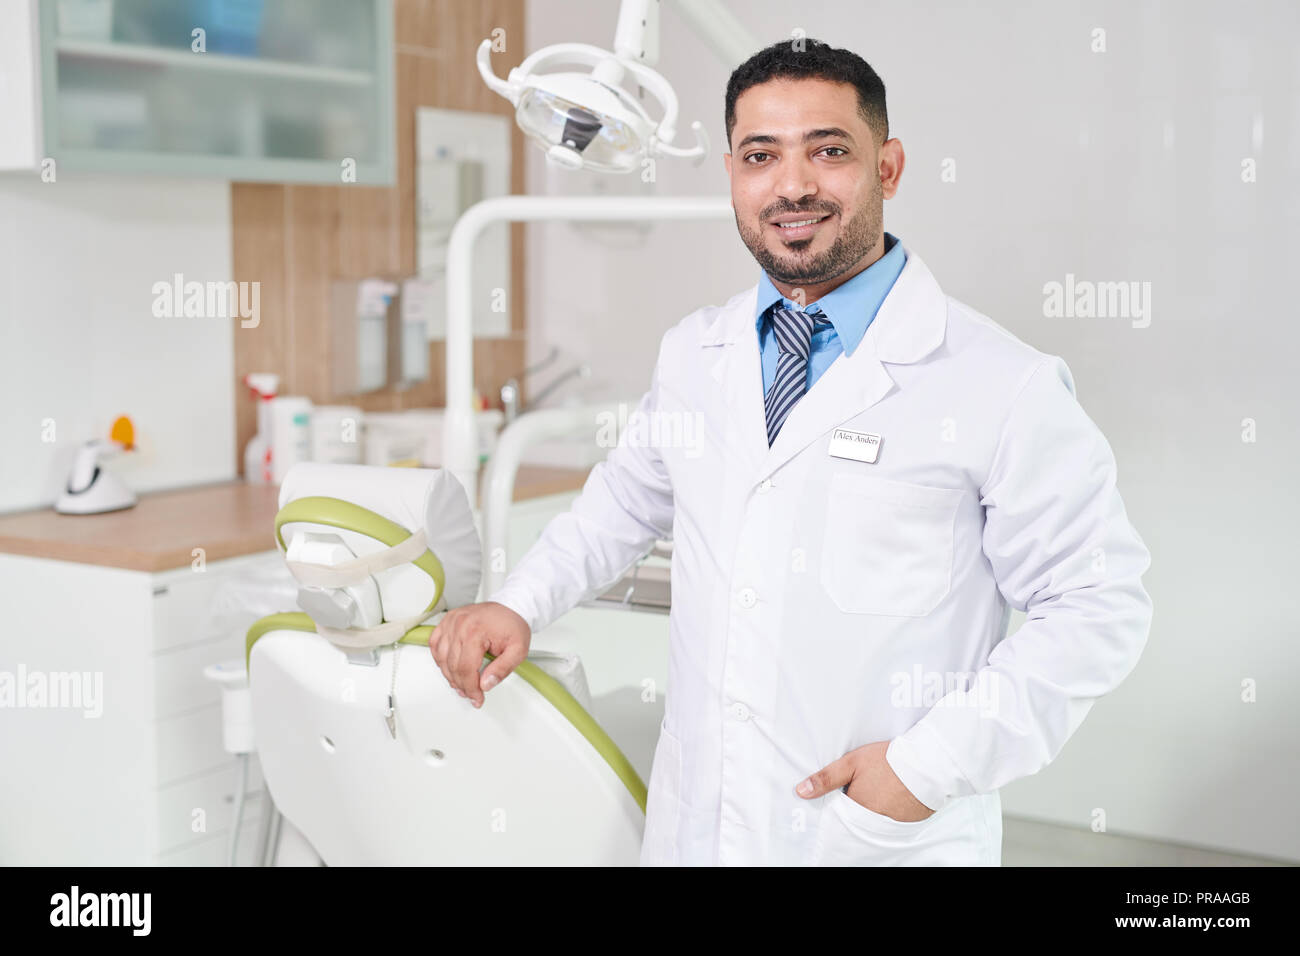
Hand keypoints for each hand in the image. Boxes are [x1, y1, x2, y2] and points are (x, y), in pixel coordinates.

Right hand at [428, 601, 529, 707]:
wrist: (511, 607)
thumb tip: (485, 684)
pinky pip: (435, 644)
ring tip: (462, 684)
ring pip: (442, 658)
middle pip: (453, 666)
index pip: (466, 669)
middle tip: (472, 694)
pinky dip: (440, 659)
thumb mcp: (518, 650)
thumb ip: (503, 669)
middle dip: (462, 685)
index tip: (477, 698)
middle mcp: (460, 624)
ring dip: (450, 675)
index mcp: (476, 631)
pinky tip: (450, 667)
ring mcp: (452, 622)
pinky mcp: (447, 621)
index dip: (470, 688)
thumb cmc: (513, 625)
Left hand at [795, 741, 934, 821]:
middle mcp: (873, 822)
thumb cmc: (887, 760)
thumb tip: (800, 791)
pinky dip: (888, 814)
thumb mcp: (851, 763)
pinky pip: (891, 823)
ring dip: (872, 812)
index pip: (839, 814)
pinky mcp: (907, 823)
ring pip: (873, 822)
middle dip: (854, 810)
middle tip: (861, 792)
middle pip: (856, 821)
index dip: (839, 803)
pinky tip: (891, 799)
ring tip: (877, 793)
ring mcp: (891, 825)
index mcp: (856, 808)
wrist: (927, 763)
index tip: (842, 793)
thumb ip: (825, 778)